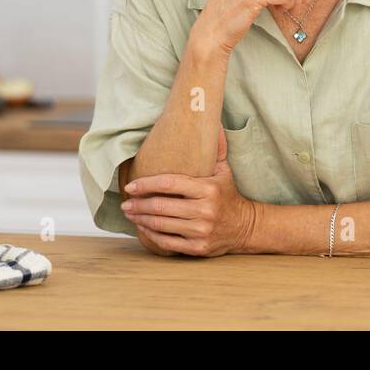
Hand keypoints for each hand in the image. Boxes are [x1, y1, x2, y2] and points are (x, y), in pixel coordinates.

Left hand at [121, 125, 257, 256]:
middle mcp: (205, 210)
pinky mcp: (198, 247)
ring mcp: (201, 231)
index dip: (146, 184)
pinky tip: (142, 228)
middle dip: (138, 204)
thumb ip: (216, 147)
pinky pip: (167, 242)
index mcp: (208, 189)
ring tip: (129, 213)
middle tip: (125, 203)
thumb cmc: (228, 195)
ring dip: (140, 219)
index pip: (169, 183)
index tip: (131, 186)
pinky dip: (151, 235)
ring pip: (161, 224)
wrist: (245, 227)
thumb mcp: (224, 170)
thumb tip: (214, 121)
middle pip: (161, 206)